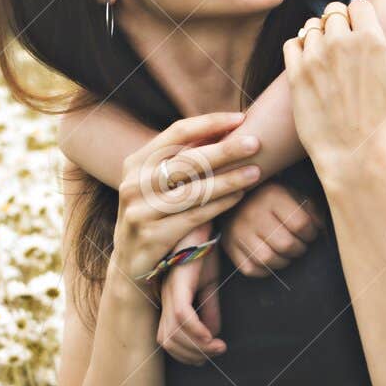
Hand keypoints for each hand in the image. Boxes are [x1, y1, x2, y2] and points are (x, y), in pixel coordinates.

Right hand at [111, 113, 259, 297]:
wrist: (129, 266)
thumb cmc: (154, 216)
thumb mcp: (158, 185)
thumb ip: (183, 159)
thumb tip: (224, 127)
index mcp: (135, 163)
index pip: (176, 132)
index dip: (209, 123)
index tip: (240, 119)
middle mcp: (134, 184)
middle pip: (187, 160)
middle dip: (225, 150)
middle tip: (255, 143)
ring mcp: (140, 211)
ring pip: (194, 190)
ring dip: (229, 179)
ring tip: (256, 172)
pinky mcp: (152, 236)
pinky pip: (194, 216)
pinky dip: (220, 204)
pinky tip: (239, 196)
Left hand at [158, 235, 224, 364]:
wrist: (202, 217)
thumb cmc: (204, 246)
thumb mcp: (209, 282)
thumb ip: (209, 308)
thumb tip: (212, 335)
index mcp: (169, 298)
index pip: (167, 338)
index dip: (187, 354)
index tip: (209, 356)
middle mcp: (165, 296)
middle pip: (167, 341)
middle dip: (192, 355)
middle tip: (215, 353)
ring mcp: (170, 289)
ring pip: (173, 333)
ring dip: (197, 347)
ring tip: (218, 347)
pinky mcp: (179, 280)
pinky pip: (183, 316)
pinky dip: (197, 332)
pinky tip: (212, 337)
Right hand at [224, 181, 321, 276]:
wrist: (237, 197)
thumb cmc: (273, 199)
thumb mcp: (293, 195)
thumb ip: (311, 210)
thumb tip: (322, 230)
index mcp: (272, 196)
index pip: (301, 224)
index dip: (311, 234)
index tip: (310, 234)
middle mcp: (253, 213)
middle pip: (286, 244)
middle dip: (299, 249)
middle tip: (299, 245)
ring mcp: (238, 232)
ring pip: (268, 259)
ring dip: (284, 261)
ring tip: (286, 253)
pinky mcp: (229, 247)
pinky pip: (251, 269)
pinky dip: (265, 270)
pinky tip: (271, 259)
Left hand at [283, 0, 385, 180]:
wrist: (354, 156)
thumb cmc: (384, 125)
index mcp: (372, 41)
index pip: (359, 5)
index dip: (359, 16)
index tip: (358, 31)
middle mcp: (342, 43)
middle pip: (334, 12)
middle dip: (338, 23)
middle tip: (340, 45)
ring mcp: (317, 57)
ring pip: (310, 26)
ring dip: (317, 35)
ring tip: (324, 55)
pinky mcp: (297, 73)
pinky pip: (292, 43)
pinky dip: (298, 49)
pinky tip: (309, 64)